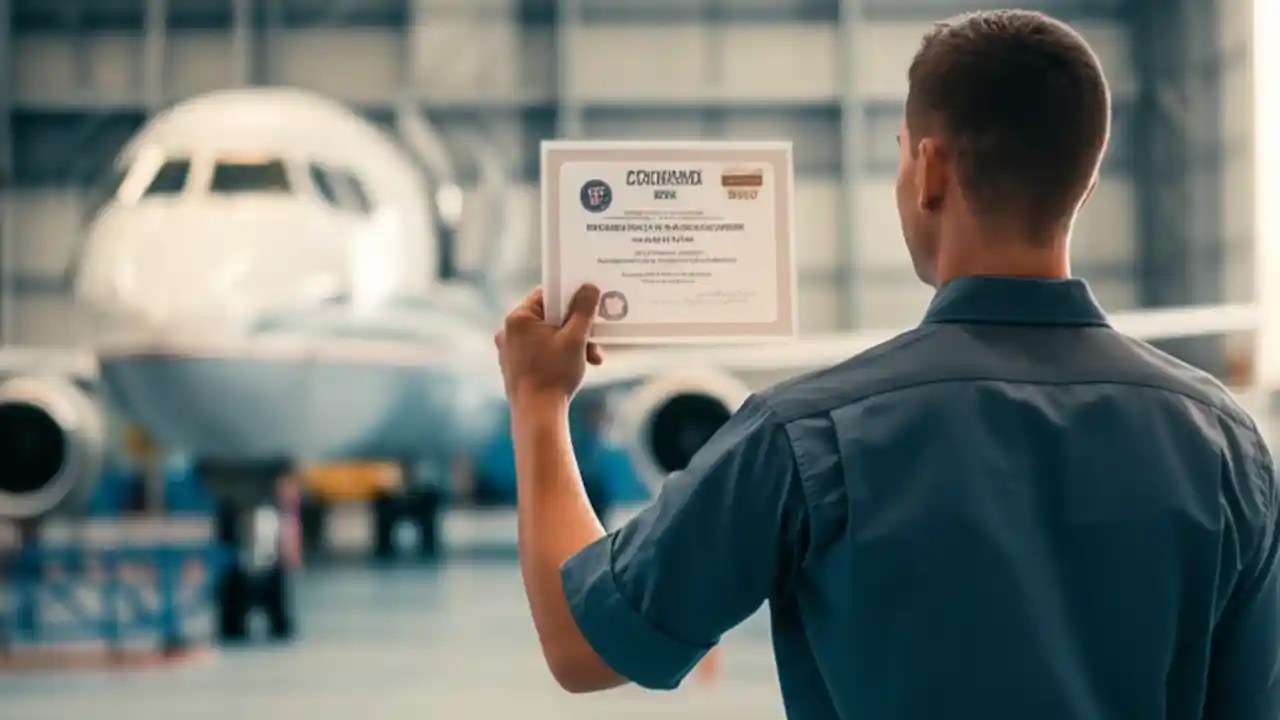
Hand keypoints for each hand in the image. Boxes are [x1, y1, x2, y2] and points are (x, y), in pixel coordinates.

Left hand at [495, 285, 604, 408]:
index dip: (570, 297)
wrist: (537, 415)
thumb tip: (589, 287)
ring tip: (591, 359)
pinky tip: (575, 368)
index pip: (546, 295)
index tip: (588, 304)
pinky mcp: (515, 367)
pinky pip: (541, 352)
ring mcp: (510, 350)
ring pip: (547, 337)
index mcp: (518, 318)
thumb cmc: (554, 374)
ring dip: (572, 344)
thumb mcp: (575, 338)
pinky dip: (559, 356)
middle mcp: (508, 331)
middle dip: (577, 328)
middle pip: (549, 317)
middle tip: (595, 337)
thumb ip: (583, 309)